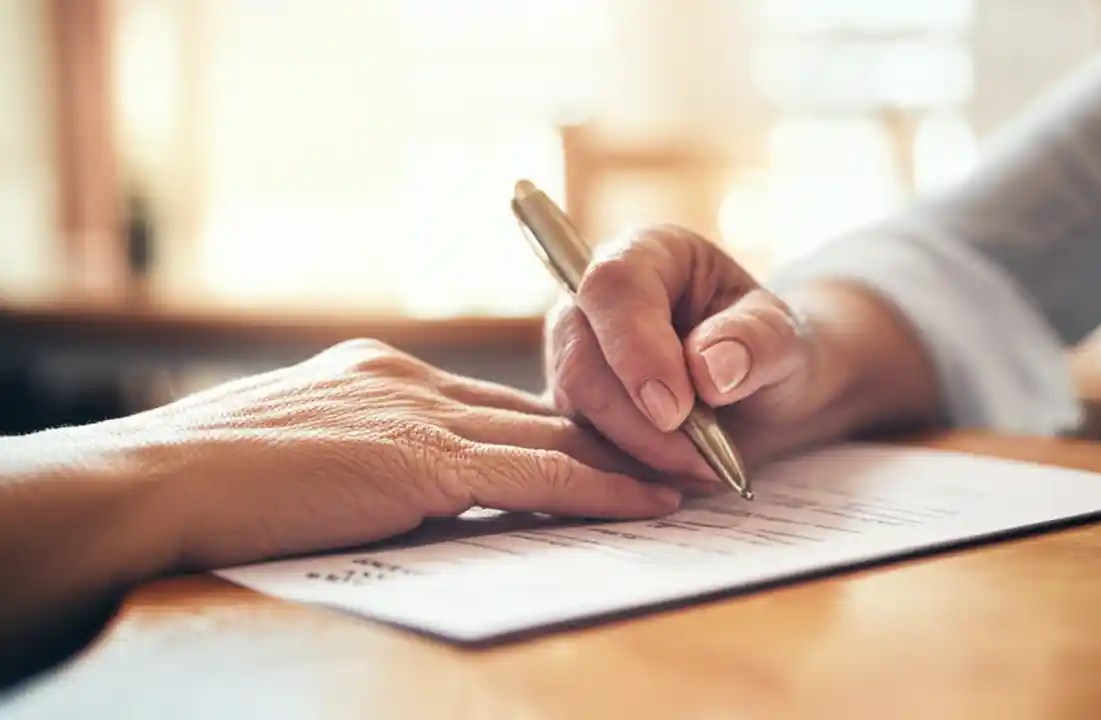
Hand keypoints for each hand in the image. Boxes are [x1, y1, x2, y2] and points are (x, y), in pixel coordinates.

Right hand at [66, 339, 680, 570]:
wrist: (162, 480)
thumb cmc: (208, 478)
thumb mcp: (295, 452)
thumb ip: (355, 454)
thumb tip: (389, 483)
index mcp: (380, 375)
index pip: (490, 403)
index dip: (553, 423)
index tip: (603, 435)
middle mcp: (412, 382)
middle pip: (536, 409)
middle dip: (612, 431)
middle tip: (677, 447)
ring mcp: (421, 417)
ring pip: (553, 435)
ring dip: (630, 457)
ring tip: (691, 474)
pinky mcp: (426, 462)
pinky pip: (540, 475)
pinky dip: (605, 488)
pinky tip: (652, 502)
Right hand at [543, 225, 940, 487]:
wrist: (761, 391)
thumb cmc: (768, 349)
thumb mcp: (785, 338)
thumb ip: (755, 341)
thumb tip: (709, 369)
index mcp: (647, 253)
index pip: (614, 286)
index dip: (636, 347)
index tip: (675, 408)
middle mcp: (595, 301)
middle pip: (580, 355)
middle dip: (637, 419)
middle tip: (701, 456)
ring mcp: (575, 354)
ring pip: (575, 406)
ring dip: (638, 449)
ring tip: (704, 464)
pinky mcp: (574, 405)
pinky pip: (577, 442)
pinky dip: (626, 469)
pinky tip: (678, 475)